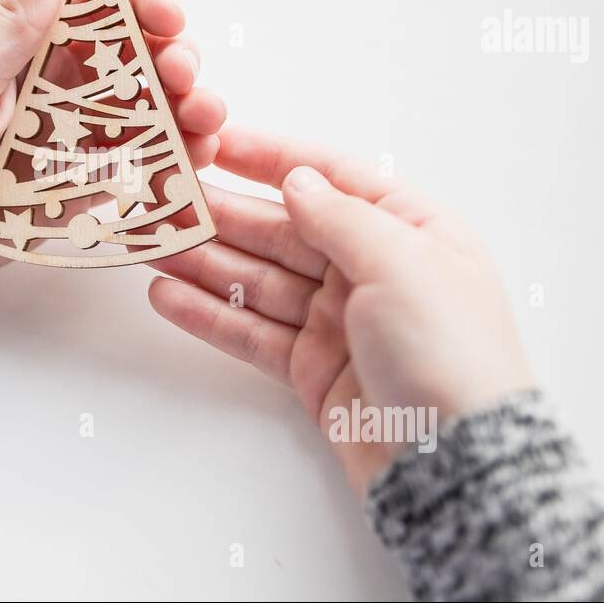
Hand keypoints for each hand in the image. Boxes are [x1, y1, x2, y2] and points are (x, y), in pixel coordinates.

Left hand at [0, 0, 226, 299]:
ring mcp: (64, 146)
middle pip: (137, 67)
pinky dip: (164, 175)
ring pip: (143, 123)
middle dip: (177, 66)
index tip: (167, 16)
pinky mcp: (66, 198)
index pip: (100, 11)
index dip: (143, 5)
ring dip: (185, 118)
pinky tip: (192, 171)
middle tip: (186, 81)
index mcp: (25, 49)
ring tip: (206, 125)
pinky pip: (126, 183)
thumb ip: (13, 18)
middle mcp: (53, 92)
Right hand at [148, 126, 533, 492]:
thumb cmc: (446, 349)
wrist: (453, 461)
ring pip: (258, 279)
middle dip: (224, 213)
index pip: (332, 178)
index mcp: (408, 231)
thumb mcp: (402, 263)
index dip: (273, 157)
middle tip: (164, 195)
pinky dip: (208, 313)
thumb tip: (297, 180)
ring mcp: (337, 321)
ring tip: (149, 241)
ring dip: (204, 260)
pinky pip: (251, 331)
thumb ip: (341, 217)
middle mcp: (370, 270)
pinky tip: (165, 294)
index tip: (218, 141)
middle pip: (284, 230)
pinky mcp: (311, 369)